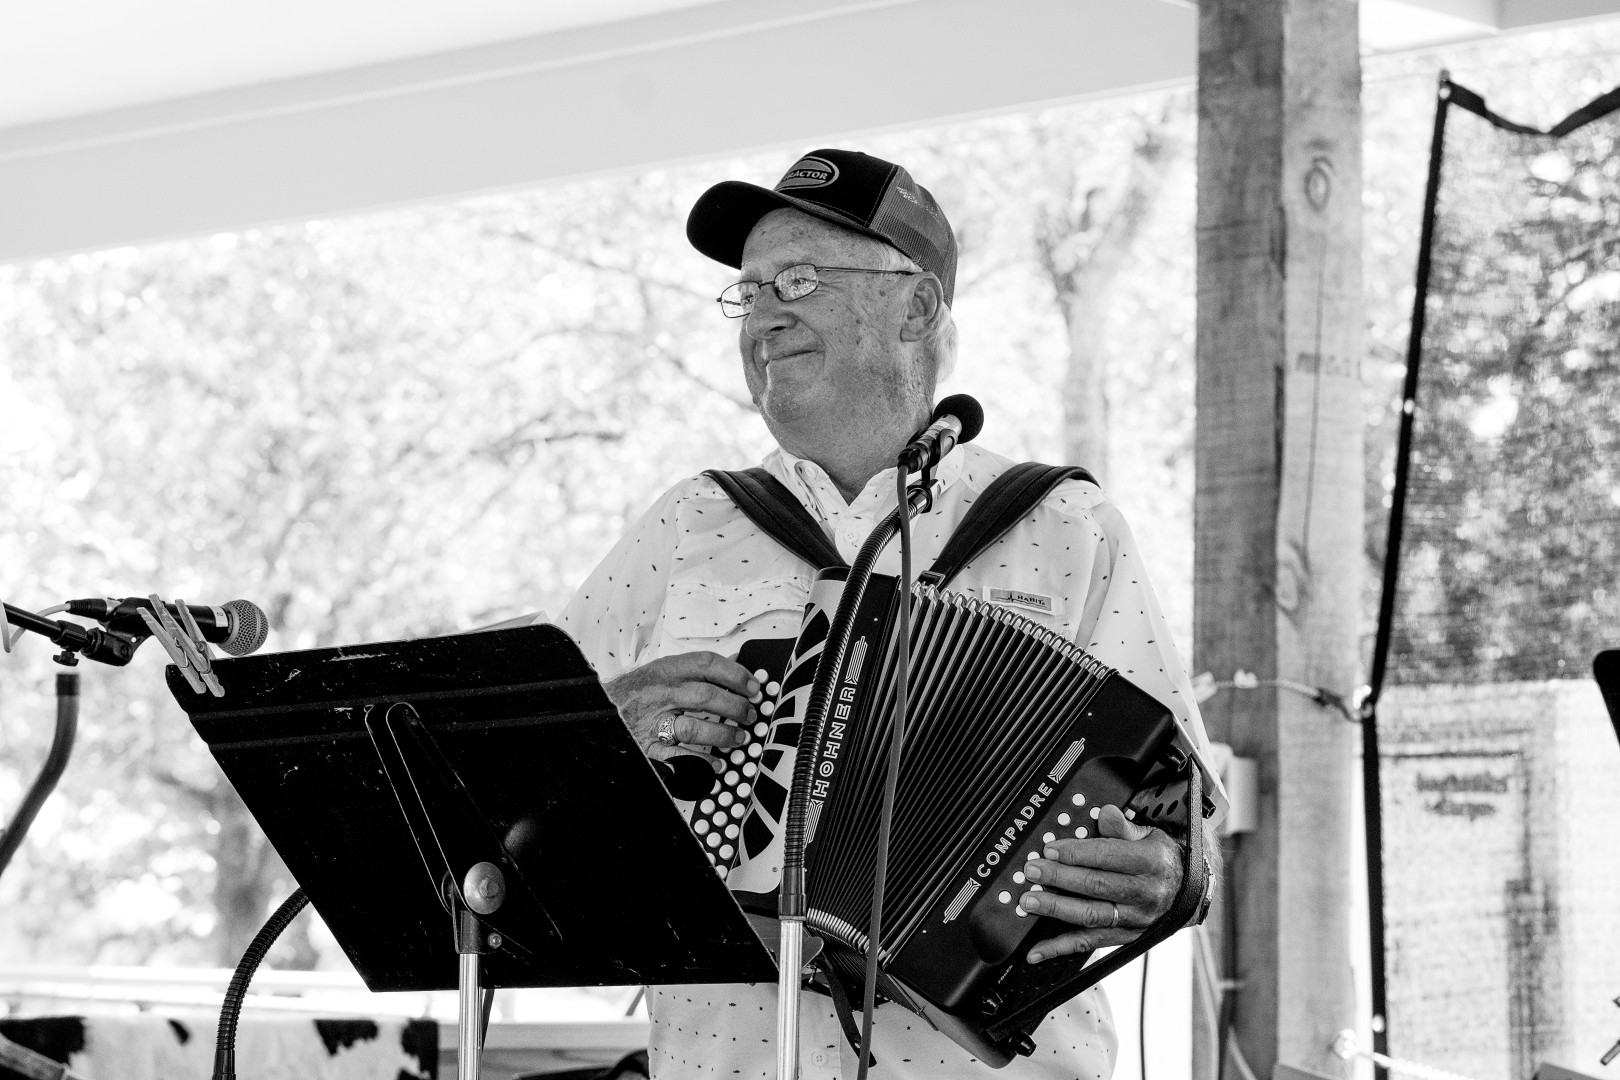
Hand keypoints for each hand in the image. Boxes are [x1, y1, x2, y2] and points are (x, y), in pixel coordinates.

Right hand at [602, 651, 759, 761]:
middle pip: (706, 696)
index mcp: (664, 670)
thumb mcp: (659, 672)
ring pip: (694, 728)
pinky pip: (677, 757)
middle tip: (750, 714)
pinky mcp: (646, 748)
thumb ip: (691, 670)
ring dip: (723, 736)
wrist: (593, 710)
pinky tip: (715, 765)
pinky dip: (700, 764)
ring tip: (739, 739)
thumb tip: (735, 666)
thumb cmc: (634, 692)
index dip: (735, 674)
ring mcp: (652, 722)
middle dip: (735, 707)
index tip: (754, 686)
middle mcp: (659, 694)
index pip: (706, 664)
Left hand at [1019, 804, 1182, 962]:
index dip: (1075, 853)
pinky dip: (1061, 947)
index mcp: (1150, 862)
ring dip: (1057, 908)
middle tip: (1032, 871)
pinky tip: (1038, 950)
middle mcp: (1144, 893)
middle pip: (1096, 885)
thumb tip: (1104, 813)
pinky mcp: (1124, 937)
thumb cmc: (1160, 860)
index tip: (1050, 850)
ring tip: (1030, 901)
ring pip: (1091, 915)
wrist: (1185, 893)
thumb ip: (1123, 826)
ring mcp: (1134, 919)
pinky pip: (1089, 943)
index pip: (1107, 856)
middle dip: (1059, 878)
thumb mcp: (1149, 835)